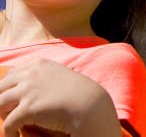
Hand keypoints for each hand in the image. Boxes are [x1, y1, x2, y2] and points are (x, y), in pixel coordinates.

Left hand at [0, 59, 119, 136]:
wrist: (89, 104)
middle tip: (8, 113)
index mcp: (38, 64)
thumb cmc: (78, 92)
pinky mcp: (27, 108)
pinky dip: (9, 131)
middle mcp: (30, 74)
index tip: (12, 99)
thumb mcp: (59, 75)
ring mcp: (28, 90)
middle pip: (1, 87)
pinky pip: (8, 123)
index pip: (11, 74)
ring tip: (11, 124)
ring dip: (3, 115)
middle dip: (2, 101)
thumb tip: (27, 86)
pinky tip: (15, 135)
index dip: (8, 88)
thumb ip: (42, 76)